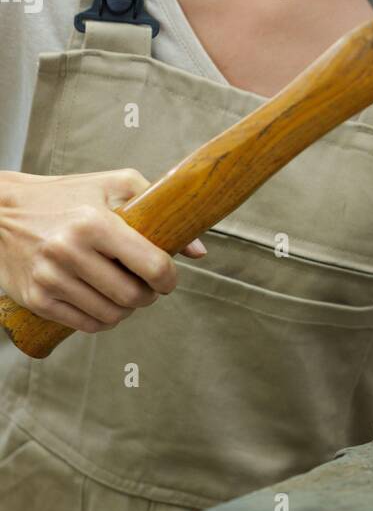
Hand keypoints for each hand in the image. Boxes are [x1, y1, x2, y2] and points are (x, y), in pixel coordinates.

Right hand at [0, 167, 207, 334]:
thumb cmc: (63, 195)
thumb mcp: (112, 185)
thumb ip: (157, 209)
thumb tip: (198, 251)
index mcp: (94, 222)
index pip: (151, 266)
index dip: (169, 279)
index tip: (167, 278)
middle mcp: (70, 251)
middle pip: (133, 297)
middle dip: (148, 296)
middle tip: (146, 286)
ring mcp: (51, 278)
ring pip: (111, 316)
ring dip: (126, 310)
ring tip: (123, 293)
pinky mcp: (37, 299)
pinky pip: (85, 325)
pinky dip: (102, 320)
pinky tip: (102, 302)